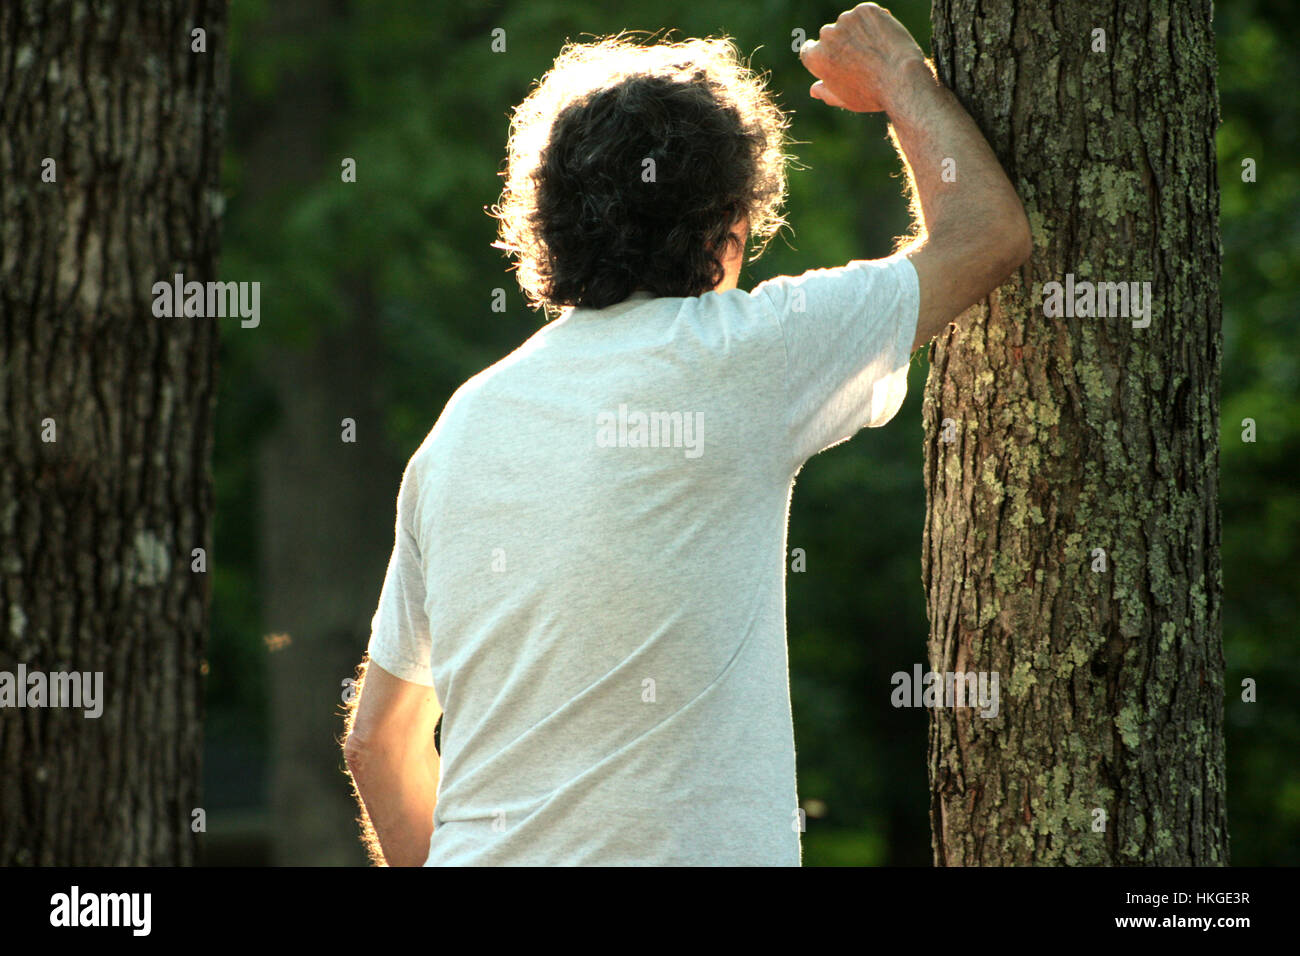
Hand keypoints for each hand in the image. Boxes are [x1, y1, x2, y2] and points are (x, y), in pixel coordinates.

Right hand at [798, 3, 926, 112]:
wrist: (901, 78)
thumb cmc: (871, 94)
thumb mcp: (845, 99)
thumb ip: (825, 92)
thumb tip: (814, 90)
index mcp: (816, 57)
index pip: (809, 49)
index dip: (821, 54)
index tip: (835, 57)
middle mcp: (827, 35)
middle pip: (830, 35)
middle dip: (842, 43)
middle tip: (863, 58)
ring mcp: (846, 20)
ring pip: (849, 23)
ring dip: (859, 32)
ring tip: (876, 51)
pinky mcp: (866, 10)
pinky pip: (867, 14)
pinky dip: (874, 22)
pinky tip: (885, 39)